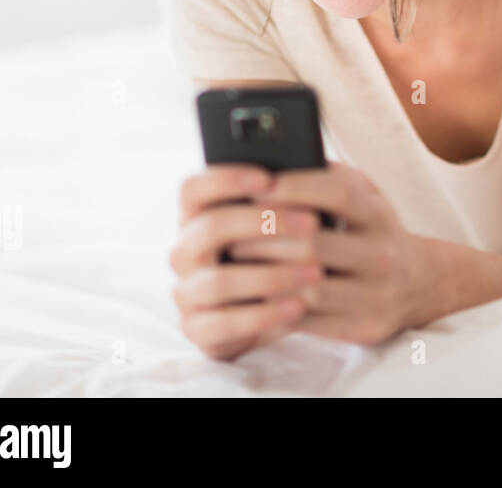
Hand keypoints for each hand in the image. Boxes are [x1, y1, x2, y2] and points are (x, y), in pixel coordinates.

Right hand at [169, 164, 323, 360]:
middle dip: (263, 223)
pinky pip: (224, 324)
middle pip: (210, 228)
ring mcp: (187, 293)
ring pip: (217, 281)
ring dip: (271, 275)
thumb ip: (281, 199)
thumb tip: (308, 171)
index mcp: (197, 217)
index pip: (192, 188)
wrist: (275, 308)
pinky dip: (265, 314)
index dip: (226, 179)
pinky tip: (300, 305)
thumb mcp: (278, 223)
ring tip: (316, 271)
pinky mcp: (198, 330)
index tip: (268, 178)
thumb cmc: (279, 252)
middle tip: (312, 223)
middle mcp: (185, 252)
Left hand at [223, 161, 429, 345]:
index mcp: (379, 214)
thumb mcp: (364, 196)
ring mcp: (375, 295)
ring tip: (235, 263)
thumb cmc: (371, 230)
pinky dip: (274, 308)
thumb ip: (329, 178)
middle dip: (264, 237)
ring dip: (263, 275)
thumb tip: (274, 160)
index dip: (296, 187)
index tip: (257, 185)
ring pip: (307, 288)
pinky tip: (253, 294)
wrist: (419, 283)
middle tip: (229, 232)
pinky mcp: (363, 328)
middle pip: (313, 245)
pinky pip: (308, 321)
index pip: (339, 193)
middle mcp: (382, 254)